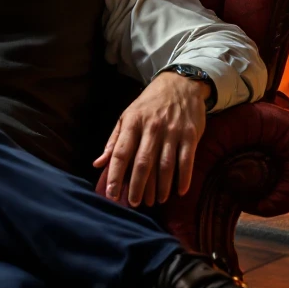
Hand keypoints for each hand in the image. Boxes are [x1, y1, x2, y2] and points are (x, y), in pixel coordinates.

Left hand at [92, 71, 208, 206]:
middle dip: (137, 186)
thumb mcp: (127, 116)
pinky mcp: (190, 135)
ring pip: (165, 165)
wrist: (180, 84)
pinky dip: (183, 178)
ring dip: (160, 187)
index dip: (114, 175)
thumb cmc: (149, 104)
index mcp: (132, 123)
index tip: (111, 194)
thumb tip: (97, 164)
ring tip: (155, 201)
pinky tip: (179, 192)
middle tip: (134, 203)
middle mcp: (152, 128)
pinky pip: (187, 161)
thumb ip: (113, 141)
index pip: (121, 153)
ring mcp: (172, 132)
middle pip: (142, 163)